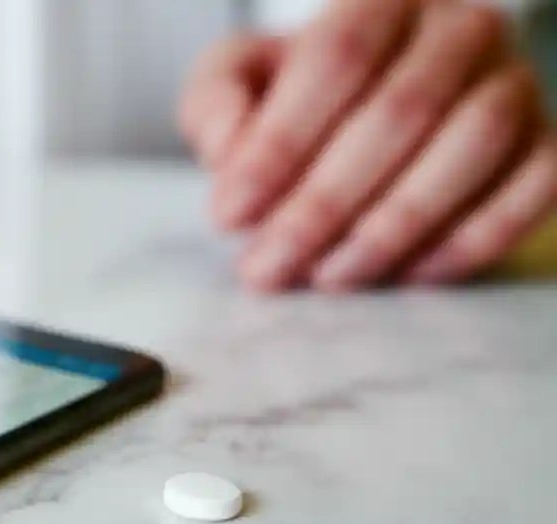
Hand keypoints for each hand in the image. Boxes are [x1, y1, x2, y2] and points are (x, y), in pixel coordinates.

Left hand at [180, 0, 554, 291]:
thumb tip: (229, 151)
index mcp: (379, 0)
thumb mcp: (235, 85)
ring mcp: (512, 83)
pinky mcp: (544, 143)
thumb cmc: (294, 98)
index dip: (280, 143)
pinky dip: (471, 240)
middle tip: (267, 267)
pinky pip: (532, 188)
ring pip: (470, 146)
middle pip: (400, 111)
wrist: (362, 112)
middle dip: (323, 204)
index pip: (337, 57)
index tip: (229, 214)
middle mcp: (459, 29)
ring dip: (393, 225)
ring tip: (327, 278)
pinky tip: (405, 278)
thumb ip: (217, 103)